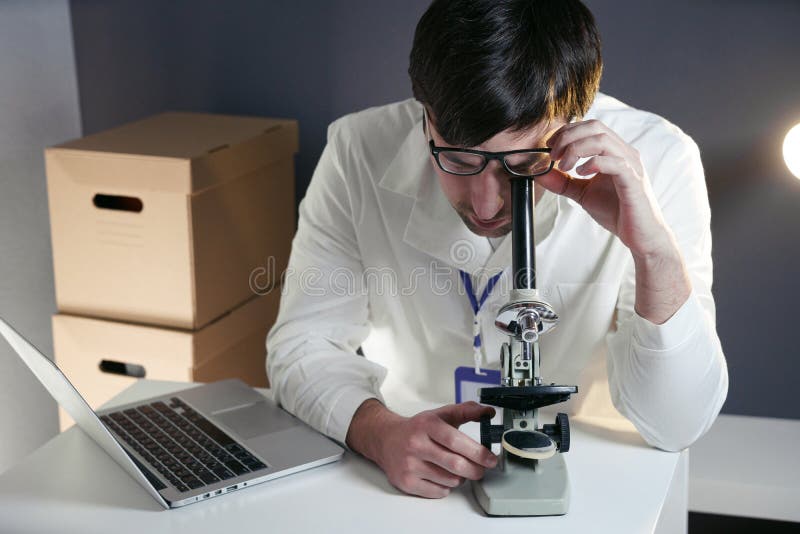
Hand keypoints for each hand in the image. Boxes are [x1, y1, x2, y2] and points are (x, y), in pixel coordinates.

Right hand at [346, 399, 497, 497]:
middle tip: (481, 469)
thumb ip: (466, 411)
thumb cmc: (417, 429)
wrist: (386, 439)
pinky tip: (443, 477)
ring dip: (461, 478)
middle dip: (475, 470)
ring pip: (449, 480)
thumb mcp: (440, 415)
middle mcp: (416, 444)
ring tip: (459, 470)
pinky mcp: (406, 482)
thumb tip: (488, 412)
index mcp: (427, 425)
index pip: (456, 441)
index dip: (477, 452)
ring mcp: (410, 465)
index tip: (491, 459)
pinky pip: (438, 492)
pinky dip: (447, 487)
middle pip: (455, 464)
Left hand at [539, 119, 671, 259]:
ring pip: (602, 139)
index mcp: (613, 151)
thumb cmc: (616, 211)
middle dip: (568, 137)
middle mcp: (624, 152)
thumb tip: (539, 172)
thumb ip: (562, 182)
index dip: (566, 131)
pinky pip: (614, 162)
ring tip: (565, 166)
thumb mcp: (582, 193)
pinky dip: (593, 163)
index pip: (589, 126)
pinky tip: (581, 174)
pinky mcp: (634, 180)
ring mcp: (631, 164)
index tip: (549, 146)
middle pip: (595, 126)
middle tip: (553, 156)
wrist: (639, 235)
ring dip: (577, 149)